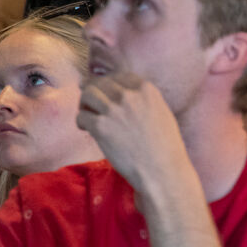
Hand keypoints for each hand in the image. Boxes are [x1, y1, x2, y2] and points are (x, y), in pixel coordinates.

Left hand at [76, 72, 194, 198]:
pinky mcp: (100, 126)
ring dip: (85, 105)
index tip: (107, 97)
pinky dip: (82, 123)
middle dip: (95, 95)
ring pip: (87, 94)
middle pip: (99, 83)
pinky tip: (89, 131)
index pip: (118, 76)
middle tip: (94, 108)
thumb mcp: (161, 112)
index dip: (109, 86)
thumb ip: (143, 99)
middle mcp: (129, 95)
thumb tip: (121, 91)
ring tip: (90, 117)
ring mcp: (114, 109)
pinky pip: (81, 116)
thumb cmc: (165, 146)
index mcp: (146, 89)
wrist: (162, 170)